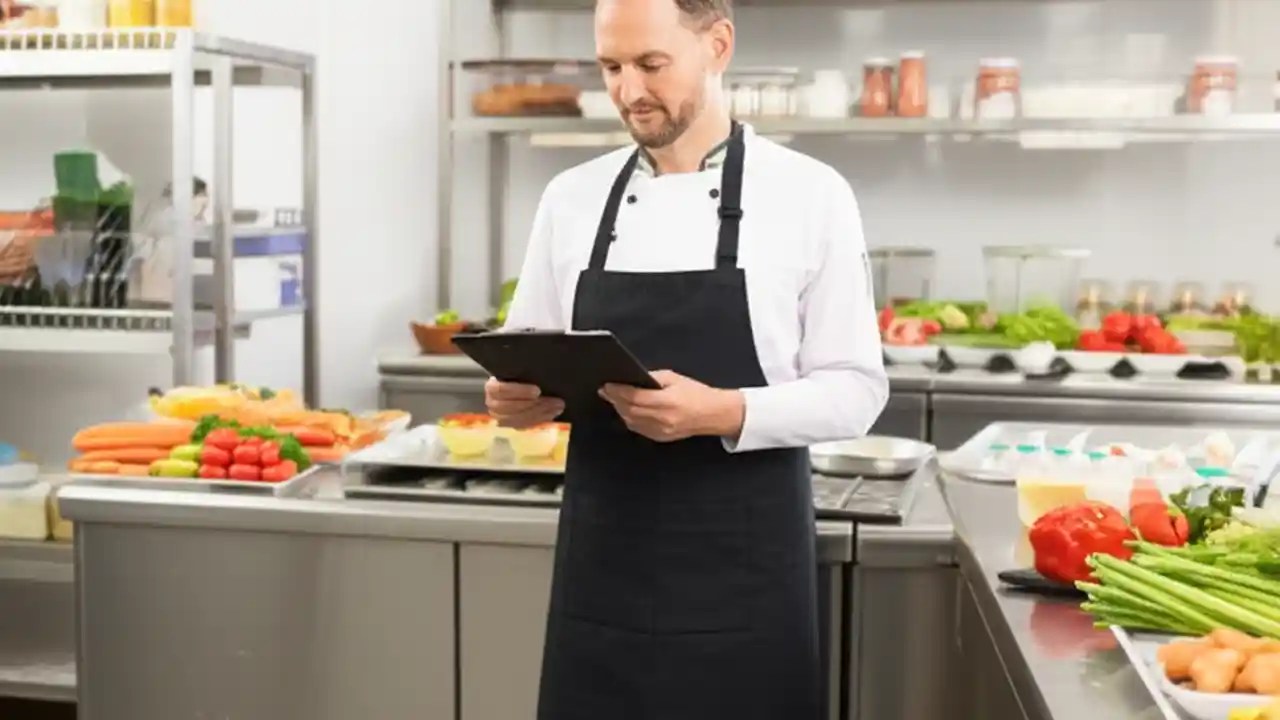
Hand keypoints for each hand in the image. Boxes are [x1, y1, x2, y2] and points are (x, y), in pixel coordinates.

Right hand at [484, 378, 563, 427]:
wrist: (515, 386)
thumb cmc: (519, 376)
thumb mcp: (519, 372)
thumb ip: (525, 373)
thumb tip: (539, 372)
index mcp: (491, 387)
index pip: (501, 390)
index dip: (519, 391)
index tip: (538, 391)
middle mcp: (492, 403)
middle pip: (509, 408)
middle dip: (534, 406)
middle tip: (555, 402)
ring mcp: (500, 417)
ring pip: (516, 420)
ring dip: (539, 415)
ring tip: (557, 408)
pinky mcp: (511, 425)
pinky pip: (523, 426)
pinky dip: (538, 421)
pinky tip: (551, 415)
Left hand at [599, 370, 743, 442]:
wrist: (712, 414)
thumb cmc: (695, 393)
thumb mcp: (674, 378)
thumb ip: (652, 378)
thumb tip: (632, 378)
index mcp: (668, 401)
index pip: (635, 397)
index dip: (618, 391)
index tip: (607, 385)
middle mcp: (663, 419)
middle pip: (630, 411)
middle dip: (615, 400)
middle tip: (606, 390)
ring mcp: (661, 431)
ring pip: (631, 421)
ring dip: (620, 409)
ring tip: (614, 398)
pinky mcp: (660, 438)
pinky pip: (638, 428)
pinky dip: (629, 418)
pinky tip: (626, 409)